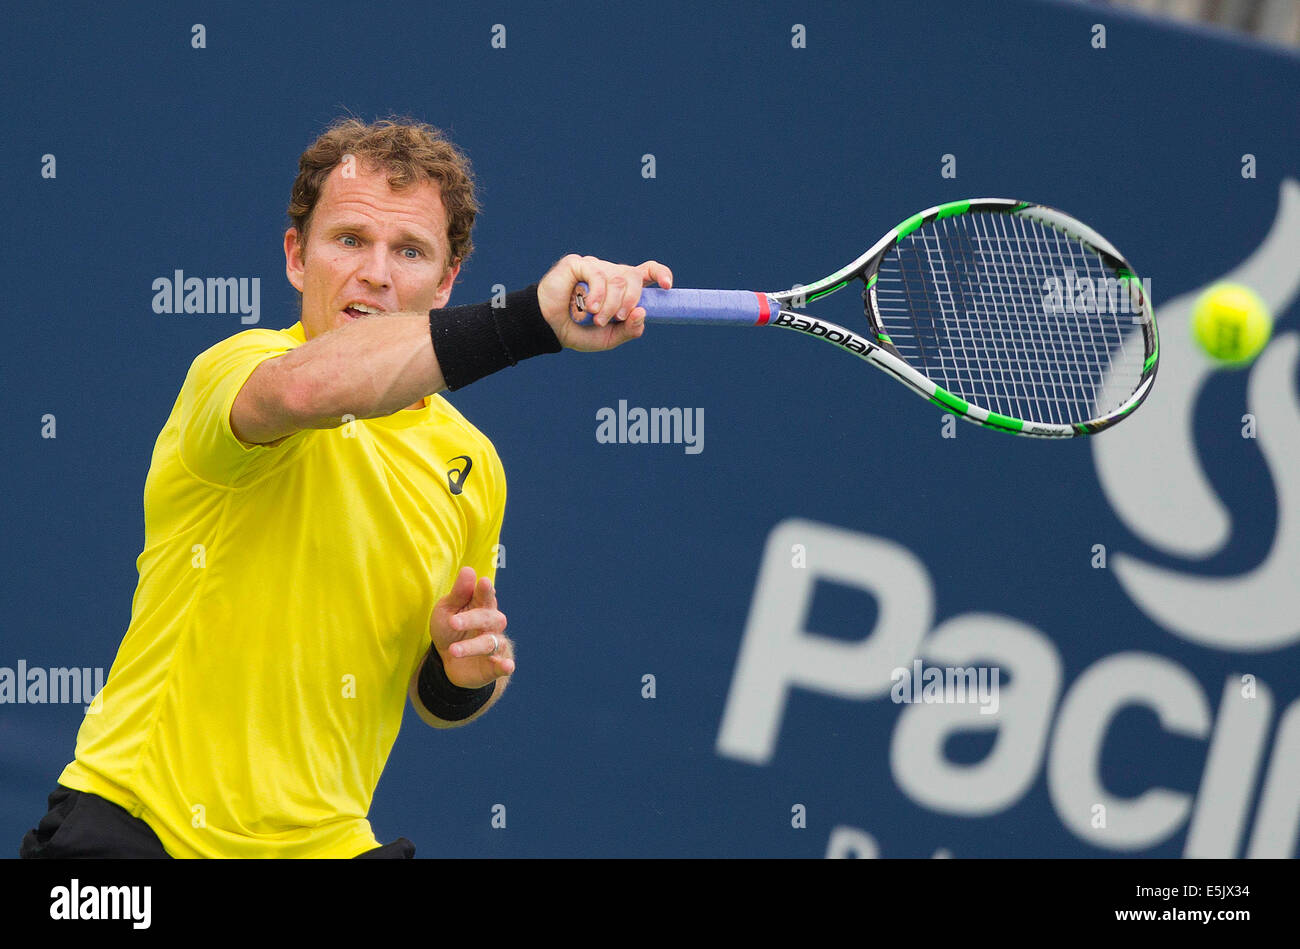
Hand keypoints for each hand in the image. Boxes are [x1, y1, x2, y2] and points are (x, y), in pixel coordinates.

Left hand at [429, 567, 514, 688]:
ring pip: (489, 643)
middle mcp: (492, 624)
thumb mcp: (447, 610)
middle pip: (487, 618)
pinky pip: (502, 665)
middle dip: (471, 620)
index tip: (483, 583)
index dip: (485, 590)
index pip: (485, 596)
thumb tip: (468, 570)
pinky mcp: (494, 666)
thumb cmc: (450, 628)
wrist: (449, 660)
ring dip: (472, 646)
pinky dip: (505, 665)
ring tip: (454, 650)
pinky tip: (507, 666)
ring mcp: (494, 644)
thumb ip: (458, 593)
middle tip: (453, 622)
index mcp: (481, 606)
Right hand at [536, 255, 672, 351]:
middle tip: (617, 318)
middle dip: (630, 301)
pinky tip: (589, 307)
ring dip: (610, 303)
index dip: (660, 274)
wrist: (549, 328)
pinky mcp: (578, 263)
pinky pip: (598, 274)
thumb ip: (629, 329)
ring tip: (597, 318)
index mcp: (622, 288)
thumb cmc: (578, 331)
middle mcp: (611, 273)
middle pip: (634, 277)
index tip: (667, 286)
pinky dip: (597, 294)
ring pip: (617, 278)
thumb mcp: (609, 337)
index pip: (647, 272)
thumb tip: (643, 312)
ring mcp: (595, 266)